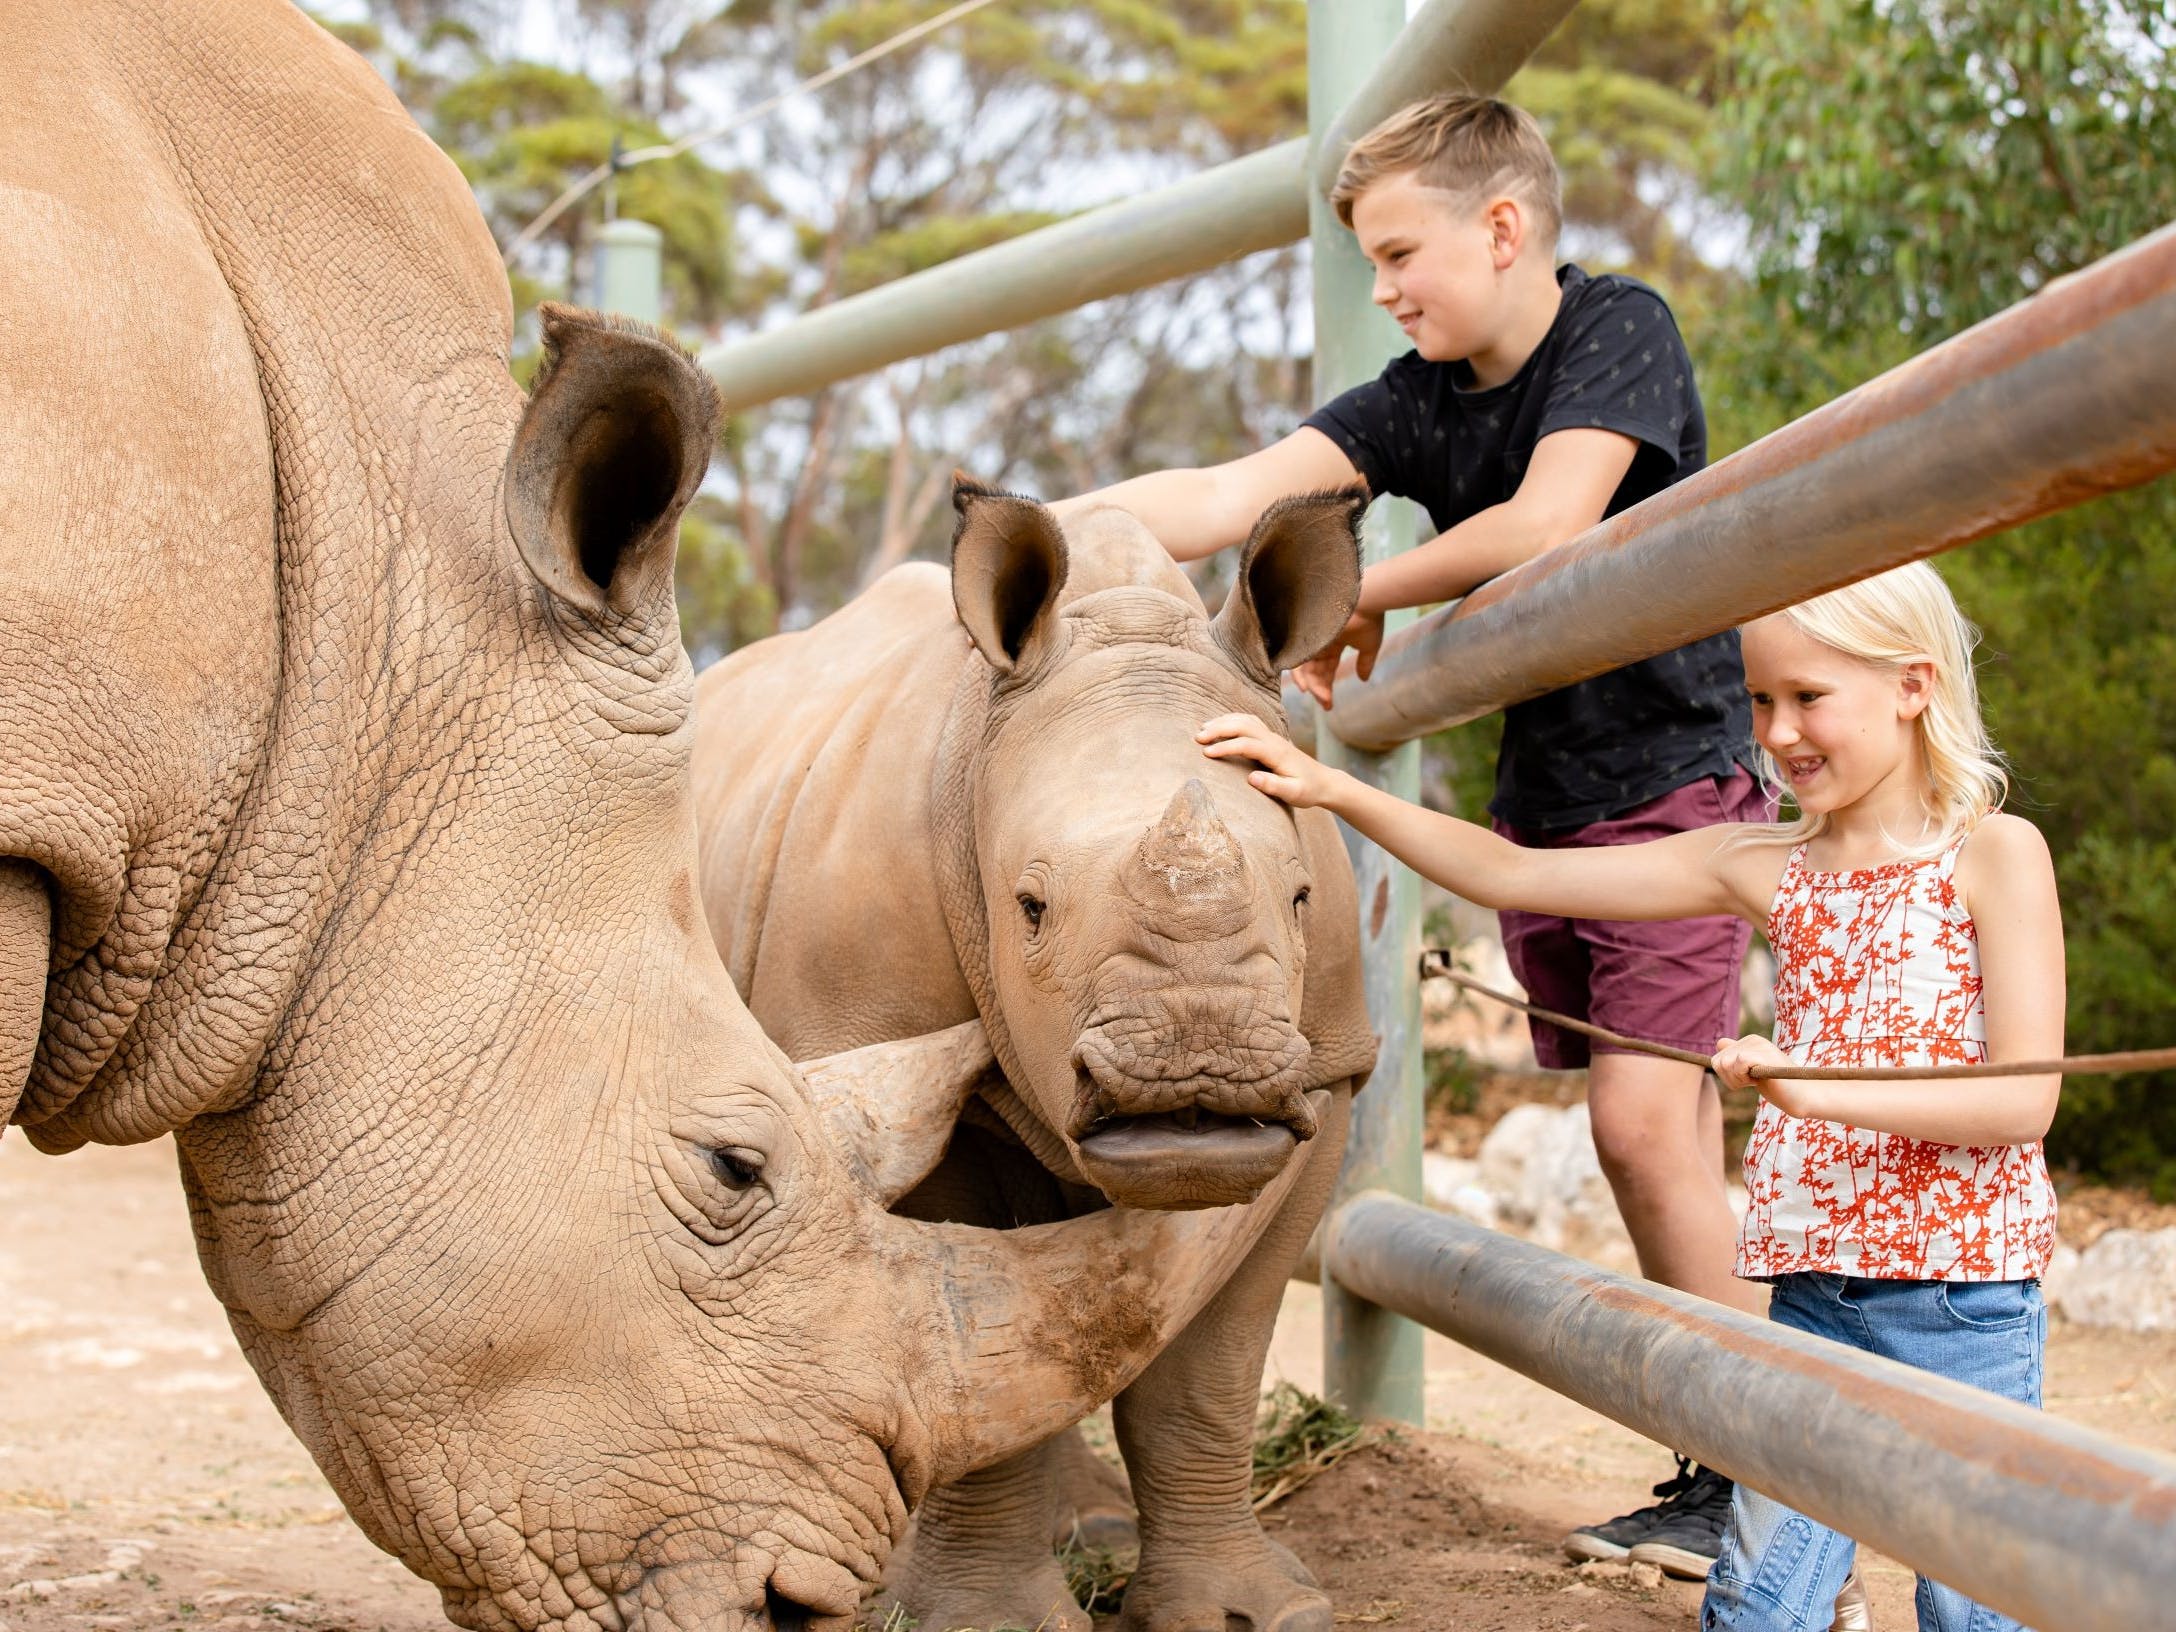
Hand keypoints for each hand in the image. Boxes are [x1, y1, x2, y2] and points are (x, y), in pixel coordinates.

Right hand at [1197, 714, 1342, 808]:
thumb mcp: (1294, 794)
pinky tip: (1220, 725)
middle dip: (1219, 729)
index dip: (1225, 747)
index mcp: (1276, 753)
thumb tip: (1251, 778)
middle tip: (1197, 738)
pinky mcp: (1270, 737)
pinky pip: (1249, 721)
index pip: (1246, 744)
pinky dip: (1232, 719)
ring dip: (1223, 721)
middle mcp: (1273, 740)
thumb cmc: (1307, 791)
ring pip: (1245, 720)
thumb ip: (1274, 786)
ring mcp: (1272, 736)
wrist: (1323, 782)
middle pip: (1243, 725)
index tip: (1206, 753)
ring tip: (1202, 729)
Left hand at [1291, 609, 1384, 709]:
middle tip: (1326, 704)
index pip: (1326, 668)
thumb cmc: (1370, 618)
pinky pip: (1297, 657)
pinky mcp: (1306, 634)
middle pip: (1314, 670)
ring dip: (1311, 685)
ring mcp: (1312, 637)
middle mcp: (1320, 640)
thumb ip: (1365, 662)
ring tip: (1318, 698)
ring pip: (1304, 667)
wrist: (1366, 599)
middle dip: (1319, 689)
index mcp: (1334, 642)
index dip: (1326, 686)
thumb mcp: (1369, 645)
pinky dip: (1298, 674)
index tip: (1329, 705)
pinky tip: (1306, 689)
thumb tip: (1363, 679)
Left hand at [1712, 1034, 1823, 1117]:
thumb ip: (1736, 1056)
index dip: (1727, 1076)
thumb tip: (1719, 1042)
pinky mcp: (1765, 1054)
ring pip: (1725, 1063)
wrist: (1802, 1095)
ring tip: (1757, 1080)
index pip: (1717, 1059)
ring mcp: (1760, 1046)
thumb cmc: (1779, 1086)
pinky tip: (1759, 1080)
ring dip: (1737, 1080)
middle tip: (1754, 1081)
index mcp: (1749, 1041)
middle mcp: (1753, 1039)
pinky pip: (1738, 1064)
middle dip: (1731, 1079)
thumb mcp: (1753, 1070)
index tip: (1747, 1079)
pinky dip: (1744, 1077)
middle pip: (1718, 1062)